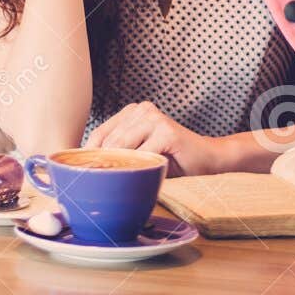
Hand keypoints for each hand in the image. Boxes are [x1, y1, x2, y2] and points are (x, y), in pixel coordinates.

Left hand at [83, 100, 223, 176]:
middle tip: (103, 185)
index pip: (99, 134)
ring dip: (123, 168)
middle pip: (109, 142)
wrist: (208, 159)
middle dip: (105, 165)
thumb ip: (119, 155)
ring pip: (123, 148)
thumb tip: (86, 170)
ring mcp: (154, 118)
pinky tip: (145, 178)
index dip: (90, 156)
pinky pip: (143, 154)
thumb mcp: (140, 155)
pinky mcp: (167, 130)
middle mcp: (141, 110)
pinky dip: (141, 169)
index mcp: (131, 112)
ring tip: (125, 183)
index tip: (85, 176)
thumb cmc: (171, 160)